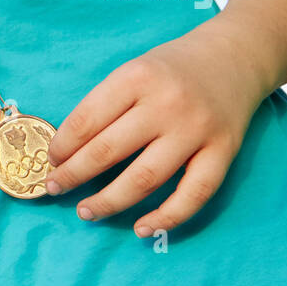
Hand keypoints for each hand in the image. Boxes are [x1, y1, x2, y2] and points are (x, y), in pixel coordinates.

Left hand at [44, 28, 263, 235]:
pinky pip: (195, 193)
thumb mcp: (132, 71)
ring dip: (109, 201)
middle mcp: (167, 103)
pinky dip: (167, 217)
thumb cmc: (170, 70)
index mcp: (136, 78)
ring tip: (85, 212)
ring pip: (145, 178)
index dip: (62, 146)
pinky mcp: (224, 151)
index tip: (52, 161)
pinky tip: (141, 230)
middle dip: (74, 175)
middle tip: (54, 188)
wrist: (234, 56)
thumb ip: (104, 105)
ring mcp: (197, 129)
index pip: (87, 120)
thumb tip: (66, 153)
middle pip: (108, 151)